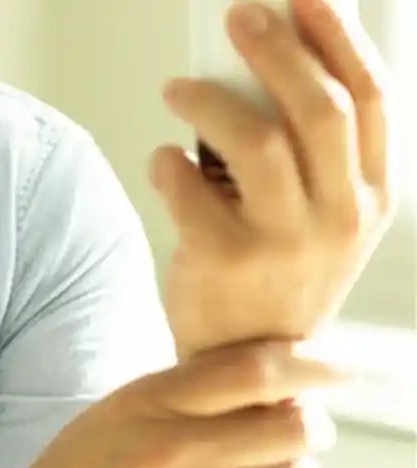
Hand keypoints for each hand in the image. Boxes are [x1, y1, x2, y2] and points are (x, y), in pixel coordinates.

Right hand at [0, 341, 344, 467]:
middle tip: (308, 432)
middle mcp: (170, 451)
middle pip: (293, 425)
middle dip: (313, 428)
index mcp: (144, 403)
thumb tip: (273, 387)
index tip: (335, 368)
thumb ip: (180, 401)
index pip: (256, 368)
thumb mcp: (108, 423)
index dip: (312, 362)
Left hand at [155, 0, 397, 357]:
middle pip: (316, 107)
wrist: (248, 365)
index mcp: (373, 196)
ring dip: (207, 100)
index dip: (338, 37)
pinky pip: (188, 186)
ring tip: (176, 90)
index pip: (372, 98)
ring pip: (254, 140)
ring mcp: (285, 242)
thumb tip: (275, 58)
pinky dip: (167, 162)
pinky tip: (162, 160)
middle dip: (275, 49)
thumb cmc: (280, 275)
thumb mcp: (325, 218)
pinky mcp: (225, 260)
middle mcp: (340, 217)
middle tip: (237, 17)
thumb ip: (316, 154)